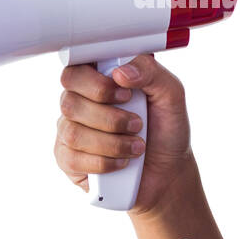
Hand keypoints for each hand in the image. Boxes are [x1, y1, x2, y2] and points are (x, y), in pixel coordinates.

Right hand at [54, 53, 191, 214]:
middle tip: (137, 123)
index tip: (125, 94)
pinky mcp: (69, 160)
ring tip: (137, 146)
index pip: (75, 68)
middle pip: (69, 102)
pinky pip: (73, 159)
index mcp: (98, 79)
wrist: (169, 170)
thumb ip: (150, 72)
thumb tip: (120, 72)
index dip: (94, 82)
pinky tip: (122, 161)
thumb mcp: (170, 94)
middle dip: (109, 118)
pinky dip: (104, 162)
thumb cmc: (166, 129)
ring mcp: (70, 131)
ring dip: (112, 143)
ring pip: (72, 133)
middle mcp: (79, 102)